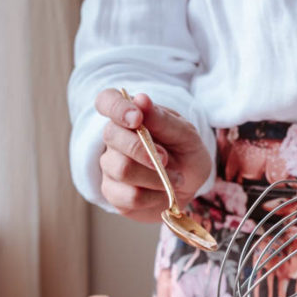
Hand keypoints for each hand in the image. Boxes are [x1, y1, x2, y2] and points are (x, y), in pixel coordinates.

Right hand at [95, 89, 211, 221]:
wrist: (189, 185)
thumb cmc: (185, 153)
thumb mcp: (186, 134)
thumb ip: (163, 119)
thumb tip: (140, 99)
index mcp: (129, 115)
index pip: (107, 101)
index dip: (117, 107)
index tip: (137, 118)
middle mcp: (114, 138)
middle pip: (112, 136)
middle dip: (143, 149)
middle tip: (167, 159)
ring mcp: (109, 166)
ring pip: (122, 169)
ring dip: (156, 177)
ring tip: (176, 179)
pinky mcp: (112, 193)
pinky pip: (129, 196)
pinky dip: (155, 196)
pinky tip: (163, 193)